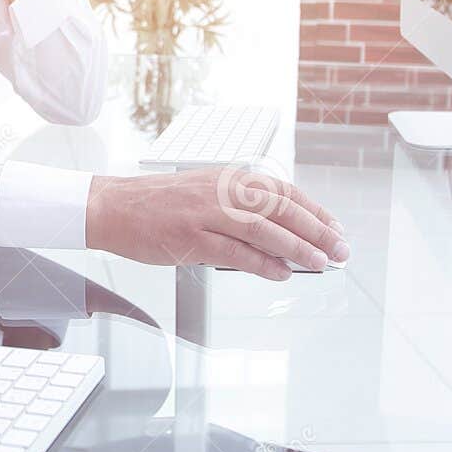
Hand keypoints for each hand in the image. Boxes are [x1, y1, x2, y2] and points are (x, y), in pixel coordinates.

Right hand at [85, 167, 348, 280]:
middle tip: (340, 249)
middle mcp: (221, 191)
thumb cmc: (155, 204)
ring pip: (265, 229)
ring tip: (320, 263)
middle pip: (281, 209)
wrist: (112, 207)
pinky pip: (236, 252)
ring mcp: (206, 213)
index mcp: (227, 178)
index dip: (314, 211)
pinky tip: (279, 273)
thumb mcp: (202, 192)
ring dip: (298, 248)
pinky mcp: (192, 237)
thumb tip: (276, 235)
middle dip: (316, 230)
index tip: (335, 228)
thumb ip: (236, 208)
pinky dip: (262, 264)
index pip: (283, 191)